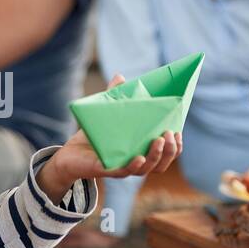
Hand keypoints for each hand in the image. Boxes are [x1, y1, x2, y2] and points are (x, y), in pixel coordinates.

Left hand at [37, 74, 181, 201]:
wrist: (70, 152)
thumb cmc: (94, 135)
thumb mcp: (107, 114)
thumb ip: (114, 96)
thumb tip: (120, 76)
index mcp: (142, 150)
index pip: (166, 154)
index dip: (176, 147)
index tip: (178, 131)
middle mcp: (136, 162)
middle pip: (161, 163)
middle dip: (169, 150)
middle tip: (169, 134)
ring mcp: (123, 167)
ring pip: (147, 169)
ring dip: (156, 156)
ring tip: (158, 141)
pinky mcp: (107, 170)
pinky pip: (124, 171)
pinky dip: (134, 165)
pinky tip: (139, 157)